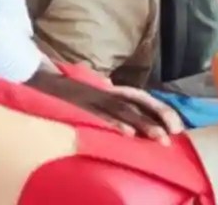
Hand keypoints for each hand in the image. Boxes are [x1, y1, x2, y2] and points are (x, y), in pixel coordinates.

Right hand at [25, 69, 183, 142]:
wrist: (39, 78)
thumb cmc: (67, 91)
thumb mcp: (94, 97)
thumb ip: (110, 105)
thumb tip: (130, 120)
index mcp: (110, 90)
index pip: (141, 98)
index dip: (160, 109)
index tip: (178, 124)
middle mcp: (106, 92)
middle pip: (138, 102)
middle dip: (158, 116)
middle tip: (175, 132)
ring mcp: (93, 97)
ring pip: (123, 110)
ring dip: (143, 124)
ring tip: (159, 138)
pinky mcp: (80, 104)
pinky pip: (100, 115)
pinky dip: (114, 123)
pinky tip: (128, 134)